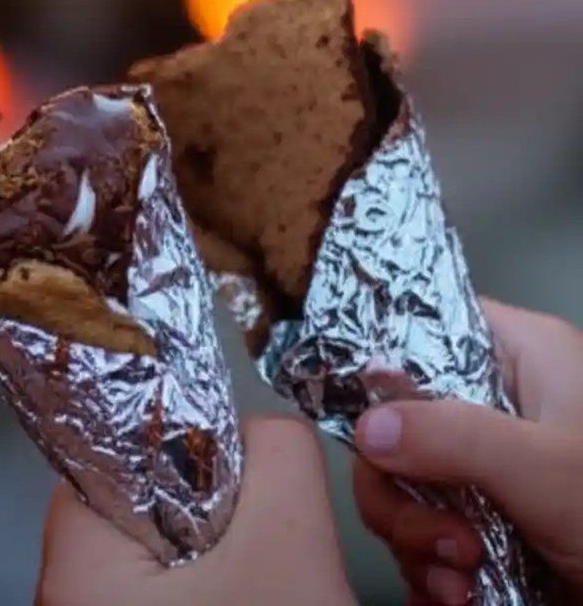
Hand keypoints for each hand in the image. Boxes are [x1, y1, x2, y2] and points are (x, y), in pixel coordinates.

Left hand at [37, 416, 356, 605]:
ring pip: (183, 557)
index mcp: (77, 559)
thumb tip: (271, 430)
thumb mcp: (287, 550)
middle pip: (154, 503)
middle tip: (273, 539)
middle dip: (227, 508)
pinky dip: (236, 589)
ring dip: (243, 554)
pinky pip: (193, 593)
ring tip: (279, 585)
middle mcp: (76, 596)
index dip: (183, 436)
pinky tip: (271, 601)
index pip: (113, 447)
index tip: (238, 451)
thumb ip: (279, 459)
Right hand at [353, 299, 582, 603]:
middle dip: (403, 494)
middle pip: (395, 426)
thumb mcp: (548, 469)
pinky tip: (457, 593)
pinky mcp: (484, 527)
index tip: (353, 417)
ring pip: (403, 488)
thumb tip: (368, 427)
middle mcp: (497, 407)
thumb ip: (456, 439)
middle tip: (441, 539)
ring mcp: (488, 471)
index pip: (423, 324)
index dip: (378, 365)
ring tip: (460, 578)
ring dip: (418, 543)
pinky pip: (420, 536)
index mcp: (523, 358)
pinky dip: (429, 570)